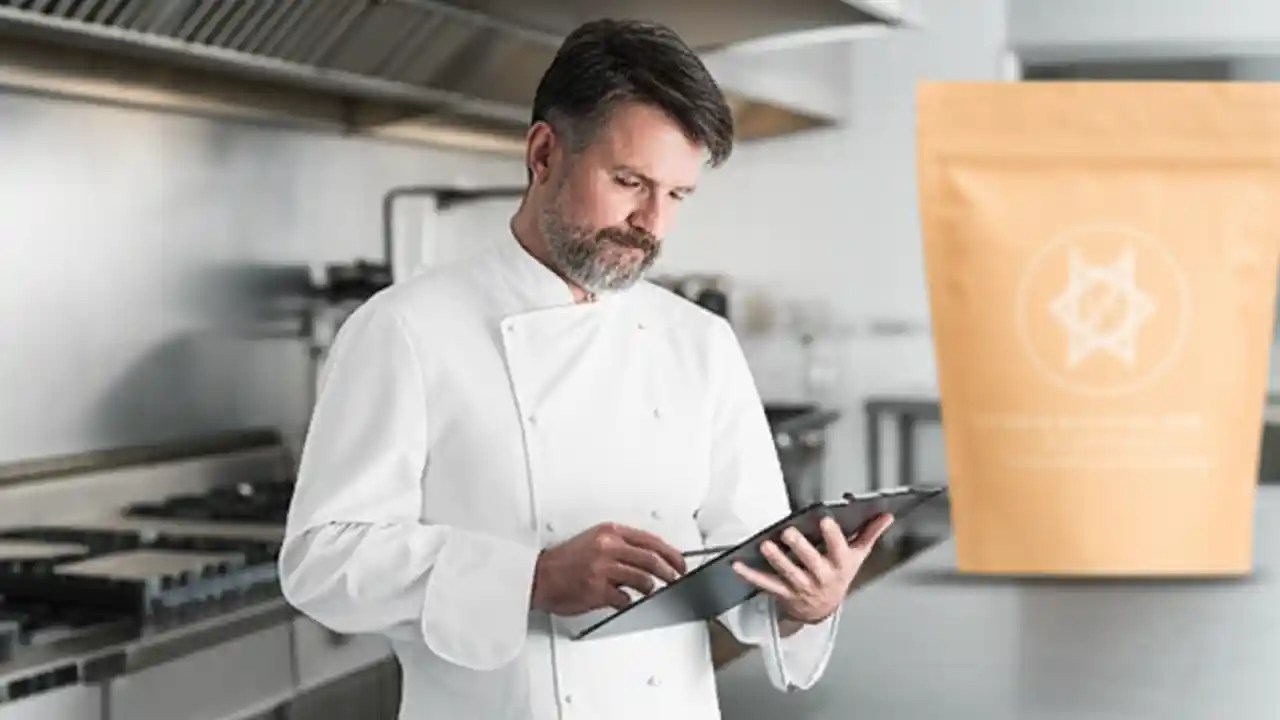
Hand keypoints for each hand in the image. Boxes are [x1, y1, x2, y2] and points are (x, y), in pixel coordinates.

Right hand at [530, 522, 686, 615]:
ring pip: (643, 580)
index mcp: (609, 532)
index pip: (650, 540)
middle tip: (676, 578)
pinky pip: (624, 599)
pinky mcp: (597, 590)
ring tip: (647, 590)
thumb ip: (621, 545)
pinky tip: (622, 599)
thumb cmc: (564, 560)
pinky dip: (627, 601)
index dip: (670, 553)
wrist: (538, 575)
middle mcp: (607, 548)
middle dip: (670, 571)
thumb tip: (648, 555)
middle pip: (652, 559)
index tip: (679, 562)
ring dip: (649, 588)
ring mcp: (603, 569)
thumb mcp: (594, 540)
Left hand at [732, 513, 894, 623]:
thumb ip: (870, 533)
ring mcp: (801, 587)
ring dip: (776, 559)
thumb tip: (887, 515)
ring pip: (788, 573)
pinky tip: (738, 564)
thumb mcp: (857, 556)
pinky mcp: (783, 593)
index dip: (833, 536)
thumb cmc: (839, 575)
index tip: (826, 520)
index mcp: (840, 565)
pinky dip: (750, 575)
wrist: (823, 610)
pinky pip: (766, 584)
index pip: (838, 549)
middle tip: (788, 533)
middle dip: (800, 548)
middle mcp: (821, 577)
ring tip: (765, 545)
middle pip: (811, 562)